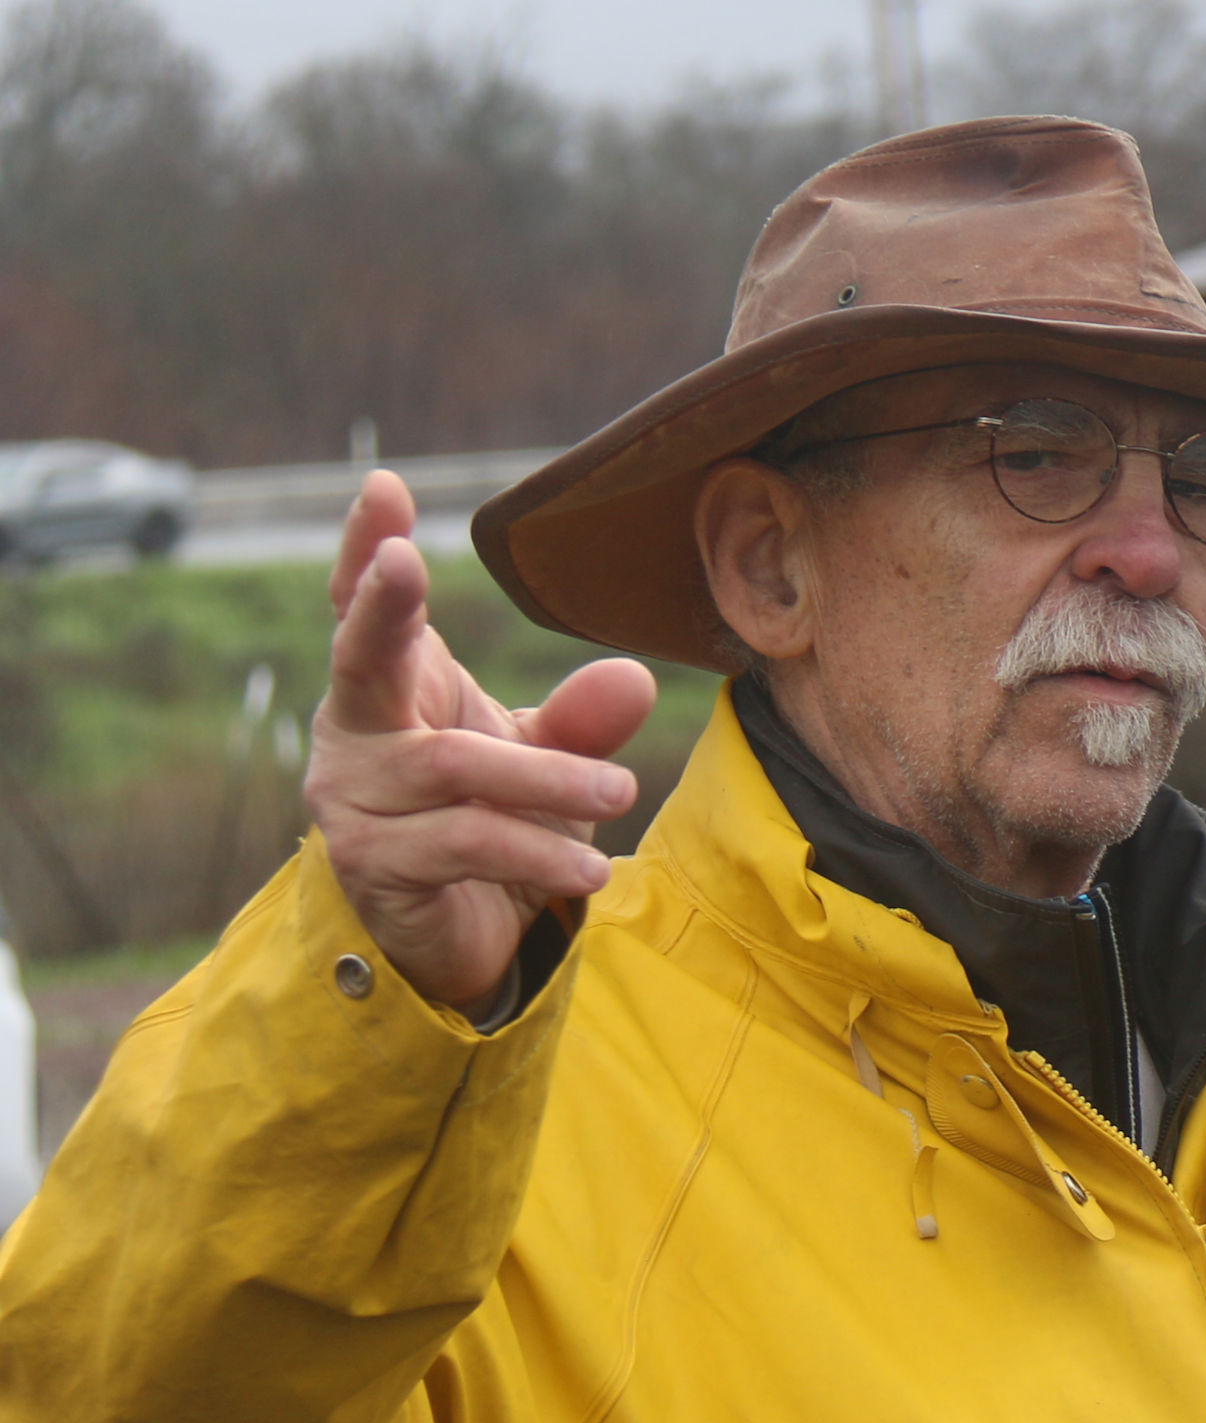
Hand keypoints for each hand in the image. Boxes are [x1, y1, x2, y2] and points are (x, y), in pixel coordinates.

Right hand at [304, 475, 656, 1010]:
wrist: (465, 936)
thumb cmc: (496, 822)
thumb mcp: (547, 762)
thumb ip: (581, 721)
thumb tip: (636, 676)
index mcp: (391, 688)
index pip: (362, 610)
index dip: (364, 550)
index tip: (383, 486)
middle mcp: (354, 733)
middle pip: (360, 659)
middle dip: (382, 607)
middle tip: (405, 561)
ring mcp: (353, 799)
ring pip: (451, 767)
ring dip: (544, 779)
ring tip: (620, 794)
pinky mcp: (373, 864)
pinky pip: (463, 842)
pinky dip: (535, 850)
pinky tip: (590, 870)